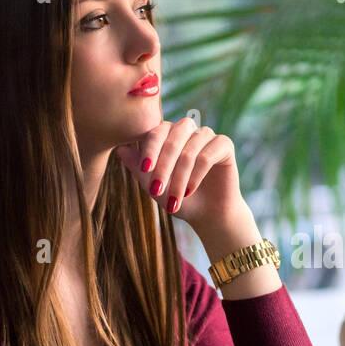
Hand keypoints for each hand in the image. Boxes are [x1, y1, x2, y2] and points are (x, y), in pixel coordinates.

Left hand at [115, 116, 246, 234]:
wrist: (207, 215)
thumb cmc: (177, 198)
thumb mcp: (153, 185)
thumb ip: (138, 167)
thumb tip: (119, 149)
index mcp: (168, 134)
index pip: (156, 132)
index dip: (149, 150)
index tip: (144, 169)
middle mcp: (187, 130)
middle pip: (172, 138)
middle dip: (163, 166)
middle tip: (156, 190)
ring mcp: (207, 135)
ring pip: (190, 150)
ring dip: (180, 177)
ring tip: (173, 199)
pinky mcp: (224, 145)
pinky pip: (208, 155)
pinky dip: (197, 175)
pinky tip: (189, 191)